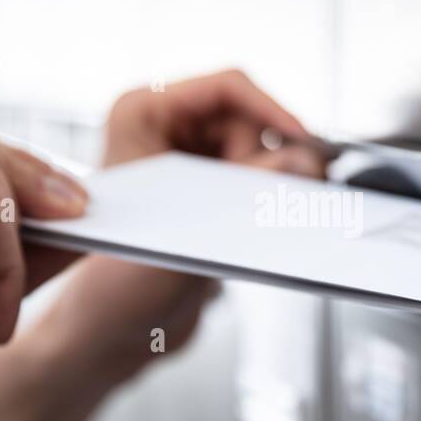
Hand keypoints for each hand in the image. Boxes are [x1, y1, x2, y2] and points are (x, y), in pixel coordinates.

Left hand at [32, 70, 325, 377]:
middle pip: (249, 120)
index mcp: (141, 112)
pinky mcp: (205, 190)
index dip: (275, 112)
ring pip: (258, 152)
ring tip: (234, 226)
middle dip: (263, 163)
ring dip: (261, 188)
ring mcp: (185, 157)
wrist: (114, 334)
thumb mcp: (193, 227)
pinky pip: (255, 179)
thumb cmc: (122, 283)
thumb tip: (305, 160)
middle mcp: (162, 127)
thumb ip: (251, 188)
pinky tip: (240, 231)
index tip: (306, 145)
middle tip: (263, 204)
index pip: (227, 87)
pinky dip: (262, 202)